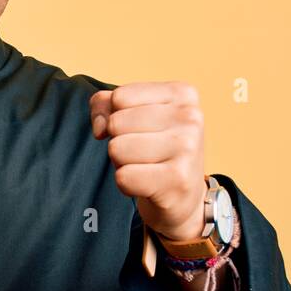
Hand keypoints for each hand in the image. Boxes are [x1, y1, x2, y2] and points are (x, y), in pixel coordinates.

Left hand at [90, 82, 206, 240]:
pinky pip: (123, 177)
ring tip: (146, 167)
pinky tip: (147, 184)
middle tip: (144, 153)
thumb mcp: (133, 114)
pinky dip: (126, 184)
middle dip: (120, 142)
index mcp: (182, 93)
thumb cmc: (155, 149)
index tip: (138, 130)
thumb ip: (105, 104)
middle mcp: (190, 117)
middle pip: (116, 123)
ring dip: (122, 163)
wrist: (184, 197)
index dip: (116, 117)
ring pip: (117, 149)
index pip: (119, 97)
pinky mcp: (178, 179)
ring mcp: (187, 147)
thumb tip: (100, 128)